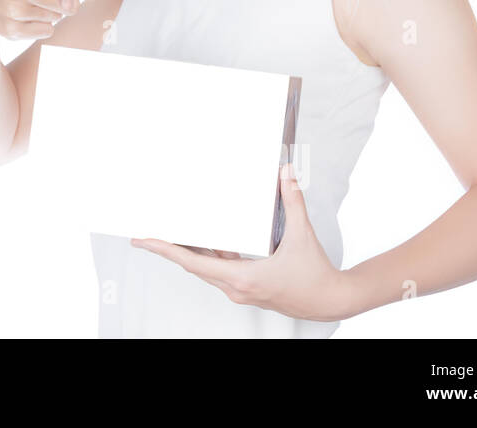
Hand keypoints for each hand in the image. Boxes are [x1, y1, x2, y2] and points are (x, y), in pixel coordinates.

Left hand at [129, 163, 351, 322]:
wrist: (332, 301)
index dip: (165, 250)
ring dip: (190, 252)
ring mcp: (242, 290)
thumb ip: (292, 202)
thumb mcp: (302, 235)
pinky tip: (211, 243)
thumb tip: (286, 174)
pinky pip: (222, 270)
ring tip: (172, 235)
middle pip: (193, 265)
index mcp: (242, 278)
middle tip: (148, 234)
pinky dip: (211, 256)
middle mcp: (237, 287)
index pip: (192, 263)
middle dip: (170, 249)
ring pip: (207, 268)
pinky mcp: (249, 288)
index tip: (144, 241)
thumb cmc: (316, 277)